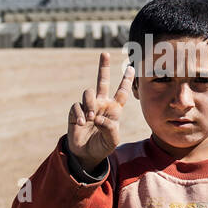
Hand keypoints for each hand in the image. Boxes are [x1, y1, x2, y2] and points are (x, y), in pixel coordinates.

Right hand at [67, 52, 134, 169]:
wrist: (87, 154)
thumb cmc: (103, 146)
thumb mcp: (112, 140)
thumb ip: (109, 128)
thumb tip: (97, 117)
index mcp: (114, 109)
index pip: (122, 92)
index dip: (127, 81)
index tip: (131, 68)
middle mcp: (101, 104)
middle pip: (102, 81)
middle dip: (103, 67)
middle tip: (104, 53)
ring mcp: (88, 107)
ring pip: (88, 92)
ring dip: (90, 104)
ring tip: (91, 118)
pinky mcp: (76, 112)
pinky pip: (77, 106)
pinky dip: (80, 114)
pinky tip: (82, 123)